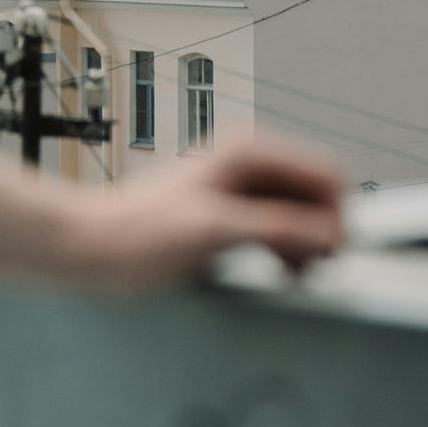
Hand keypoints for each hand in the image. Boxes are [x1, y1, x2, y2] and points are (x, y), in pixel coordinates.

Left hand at [64, 132, 345, 294]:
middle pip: (315, 193)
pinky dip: (285, 248)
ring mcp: (240, 185)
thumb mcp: (215, 231)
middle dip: (321, 230)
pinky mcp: (230, 210)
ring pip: (300, 212)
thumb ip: (277, 229)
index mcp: (251, 151)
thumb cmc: (140, 236)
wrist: (92, 248)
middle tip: (311, 270)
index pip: (325, 173)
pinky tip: (277, 271)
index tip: (332, 255)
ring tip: (294, 275)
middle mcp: (250, 160)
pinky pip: (277, 225)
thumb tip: (330, 234)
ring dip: (304, 243)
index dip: (335, 214)